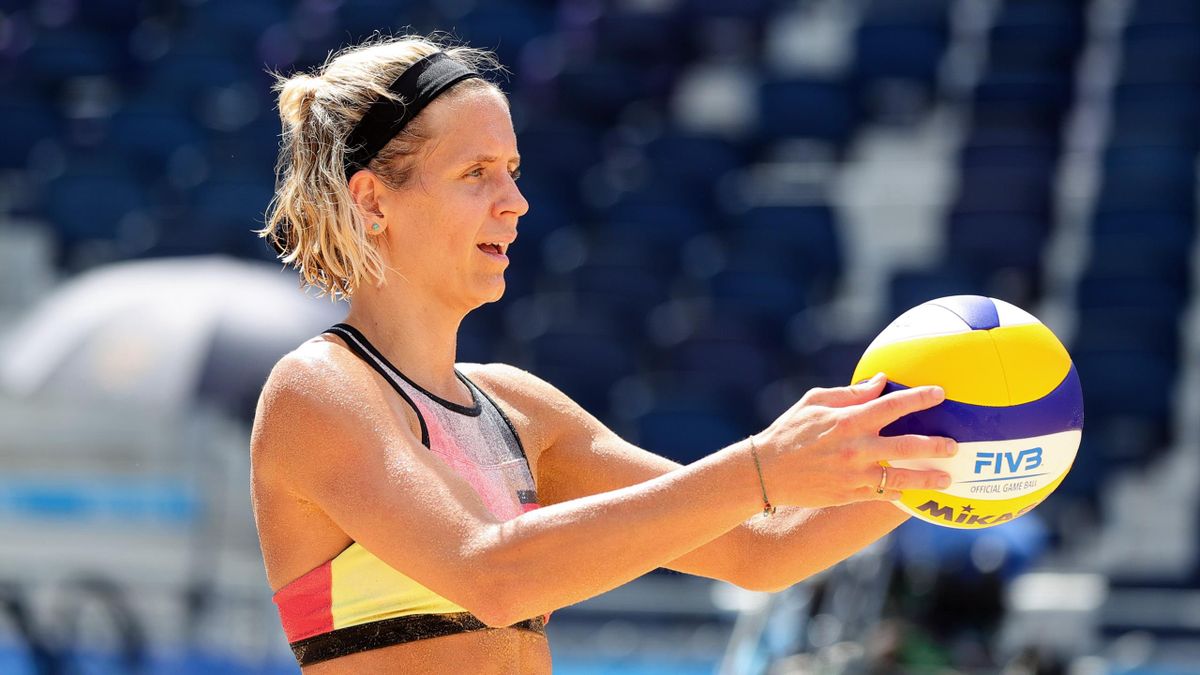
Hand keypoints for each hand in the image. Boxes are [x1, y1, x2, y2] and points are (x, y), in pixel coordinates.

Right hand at [753, 373, 955, 507]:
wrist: (766, 472)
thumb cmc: (789, 431)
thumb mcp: (813, 402)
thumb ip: (849, 393)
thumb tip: (881, 382)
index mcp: (848, 421)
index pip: (891, 406)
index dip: (918, 398)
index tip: (939, 393)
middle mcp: (855, 448)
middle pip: (905, 446)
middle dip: (934, 445)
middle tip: (954, 444)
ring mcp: (853, 475)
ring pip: (900, 478)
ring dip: (926, 478)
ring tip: (947, 478)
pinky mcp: (849, 494)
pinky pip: (882, 495)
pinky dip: (901, 494)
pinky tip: (916, 494)